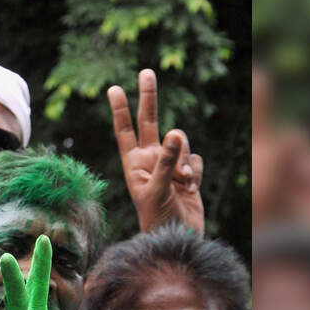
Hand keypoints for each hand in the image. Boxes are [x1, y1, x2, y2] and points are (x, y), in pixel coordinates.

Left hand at [108, 68, 204, 233]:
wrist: (177, 238)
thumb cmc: (158, 218)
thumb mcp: (158, 189)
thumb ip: (167, 161)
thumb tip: (176, 132)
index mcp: (133, 163)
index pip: (125, 130)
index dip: (120, 109)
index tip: (114, 88)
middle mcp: (150, 160)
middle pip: (149, 121)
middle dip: (148, 97)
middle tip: (146, 71)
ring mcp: (169, 165)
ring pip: (182, 144)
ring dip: (184, 162)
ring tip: (180, 185)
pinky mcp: (188, 174)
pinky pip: (196, 160)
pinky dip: (195, 173)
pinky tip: (190, 189)